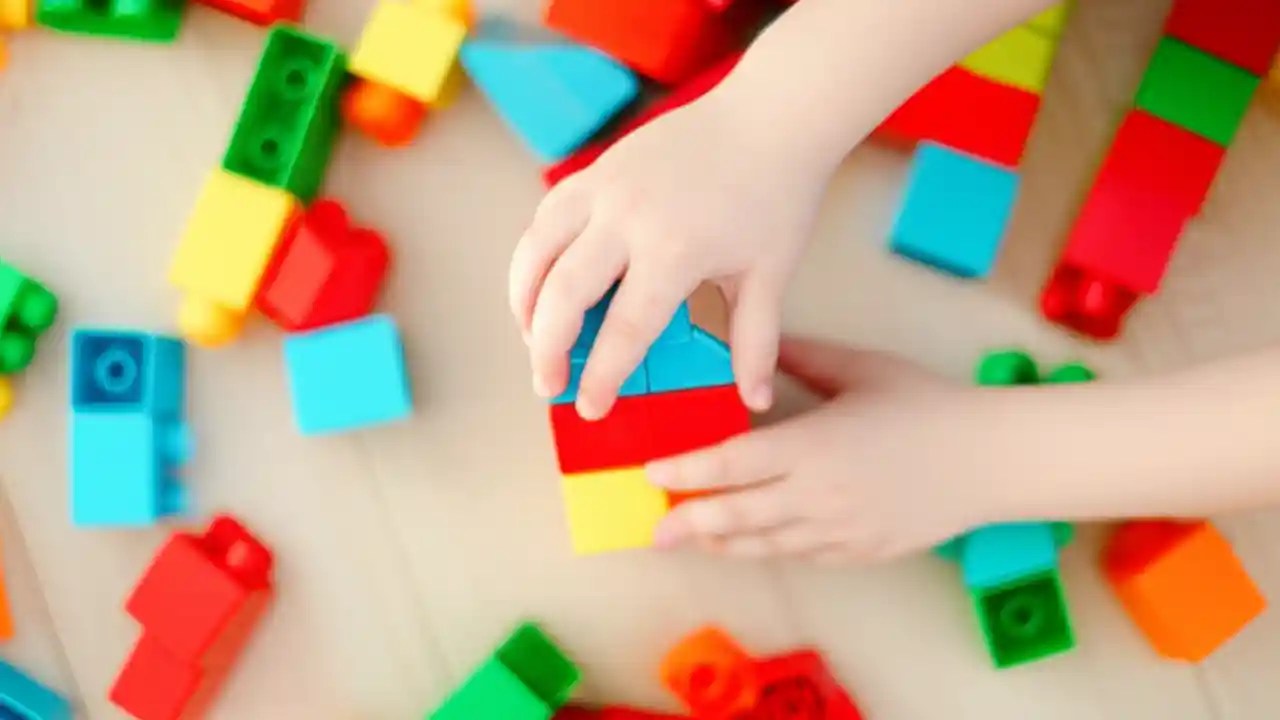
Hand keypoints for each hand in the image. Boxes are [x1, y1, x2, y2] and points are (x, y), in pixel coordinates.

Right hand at [509, 92, 829, 418]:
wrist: (770, 116)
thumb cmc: (775, 195)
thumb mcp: (770, 274)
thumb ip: (755, 342)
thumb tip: (754, 401)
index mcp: (674, 251)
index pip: (624, 329)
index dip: (601, 375)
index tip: (590, 407)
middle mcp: (627, 217)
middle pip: (563, 295)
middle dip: (545, 348)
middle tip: (547, 385)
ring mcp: (604, 187)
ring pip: (537, 250)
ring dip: (523, 300)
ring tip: (529, 337)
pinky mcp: (595, 168)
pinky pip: (546, 216)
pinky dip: (533, 255)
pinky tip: (541, 283)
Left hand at [646, 337, 1006, 563]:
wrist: (990, 460)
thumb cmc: (927, 405)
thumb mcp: (861, 368)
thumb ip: (804, 357)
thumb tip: (762, 345)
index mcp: (813, 446)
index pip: (732, 465)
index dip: (687, 472)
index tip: (652, 472)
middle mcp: (818, 496)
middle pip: (737, 517)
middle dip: (689, 524)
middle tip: (653, 530)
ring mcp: (839, 532)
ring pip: (764, 545)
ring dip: (722, 544)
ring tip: (690, 540)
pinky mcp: (859, 553)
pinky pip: (800, 556)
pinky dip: (767, 551)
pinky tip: (748, 546)